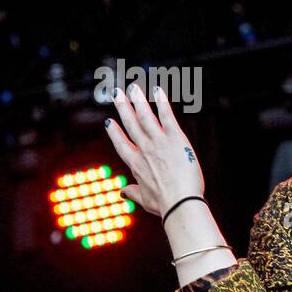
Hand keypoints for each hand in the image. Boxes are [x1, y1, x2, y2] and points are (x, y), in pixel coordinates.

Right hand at [103, 83, 204, 217]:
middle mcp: (144, 150)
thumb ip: (134, 193)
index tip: (110, 122)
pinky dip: (161, 102)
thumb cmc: (165, 204)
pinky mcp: (175, 138)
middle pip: (130, 124)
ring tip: (133, 87)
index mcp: (136, 164)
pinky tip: (157, 90)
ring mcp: (159, 142)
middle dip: (123, 107)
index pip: (122, 144)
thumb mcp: (145, 200)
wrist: (181, 202)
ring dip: (138, 100)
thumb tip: (124, 192)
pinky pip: (166, 116)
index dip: (115, 132)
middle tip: (117, 93)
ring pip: (145, 116)